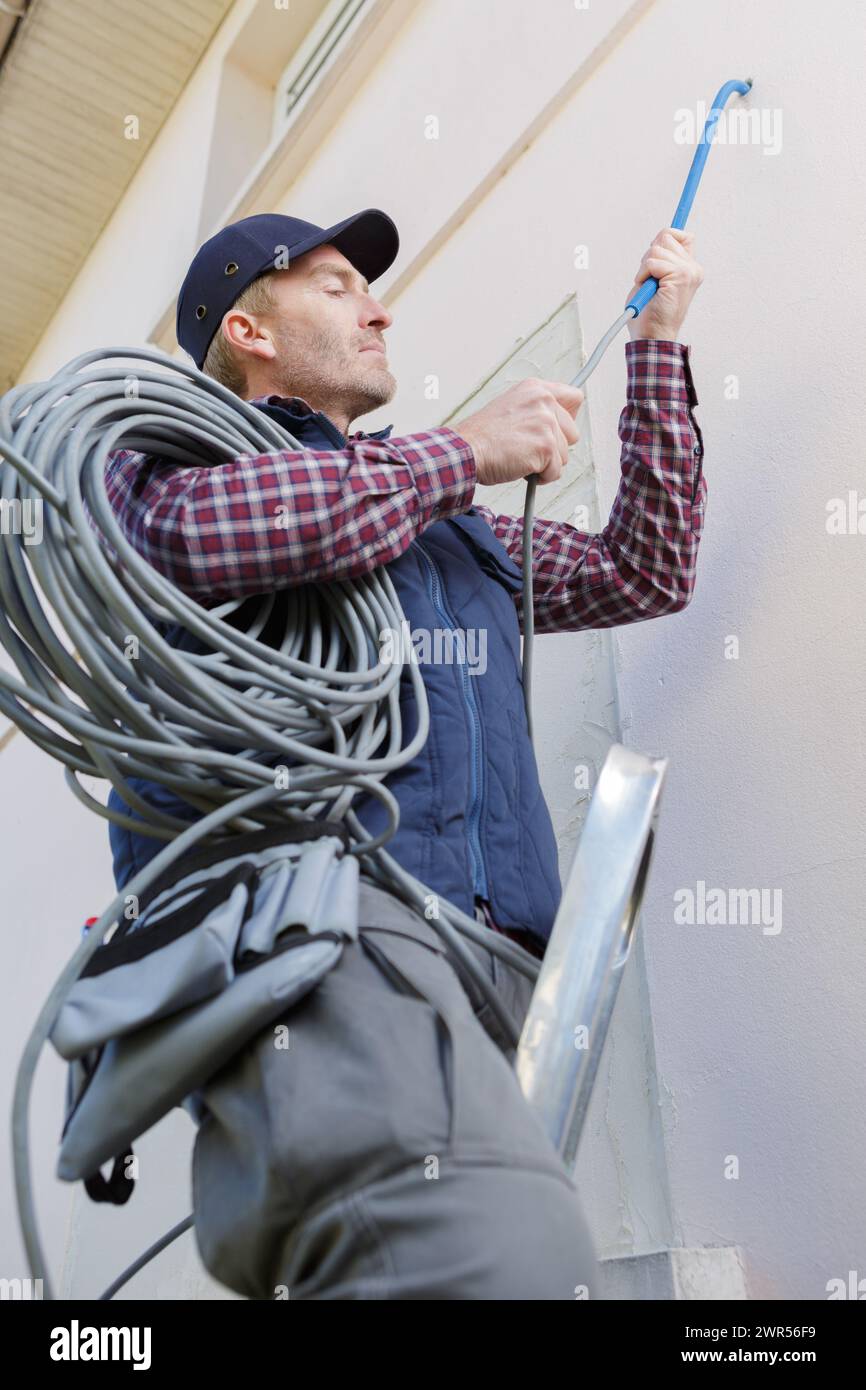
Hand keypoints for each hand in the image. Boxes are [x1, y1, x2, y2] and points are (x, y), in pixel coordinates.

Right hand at [454, 378, 583, 487]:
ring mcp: (547, 423)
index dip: (568, 419)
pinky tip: (522, 468)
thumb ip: (536, 411)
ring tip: (521, 458)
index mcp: (536, 389)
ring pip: (564, 455)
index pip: (574, 398)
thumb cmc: (481, 436)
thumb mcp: (512, 408)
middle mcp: (544, 401)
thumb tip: (557, 426)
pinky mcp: (546, 446)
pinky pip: (556, 472)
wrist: (466, 450)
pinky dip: (540, 478)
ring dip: (545, 464)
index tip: (559, 430)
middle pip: (573, 433)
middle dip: (555, 448)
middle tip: (529, 449)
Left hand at [626, 227, 703, 341]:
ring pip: (657, 247)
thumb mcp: (655, 279)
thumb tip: (661, 236)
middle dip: (649, 256)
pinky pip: (652, 262)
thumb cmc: (649, 313)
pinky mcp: (680, 276)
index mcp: (690, 269)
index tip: (659, 243)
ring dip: (645, 268)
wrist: (652, 337)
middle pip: (665, 236)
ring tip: (649, 288)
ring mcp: (688, 271)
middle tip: (649, 280)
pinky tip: (649, 290)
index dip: (667, 236)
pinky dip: (643, 275)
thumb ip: (660, 258)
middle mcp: (693, 268)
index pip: (683, 235)